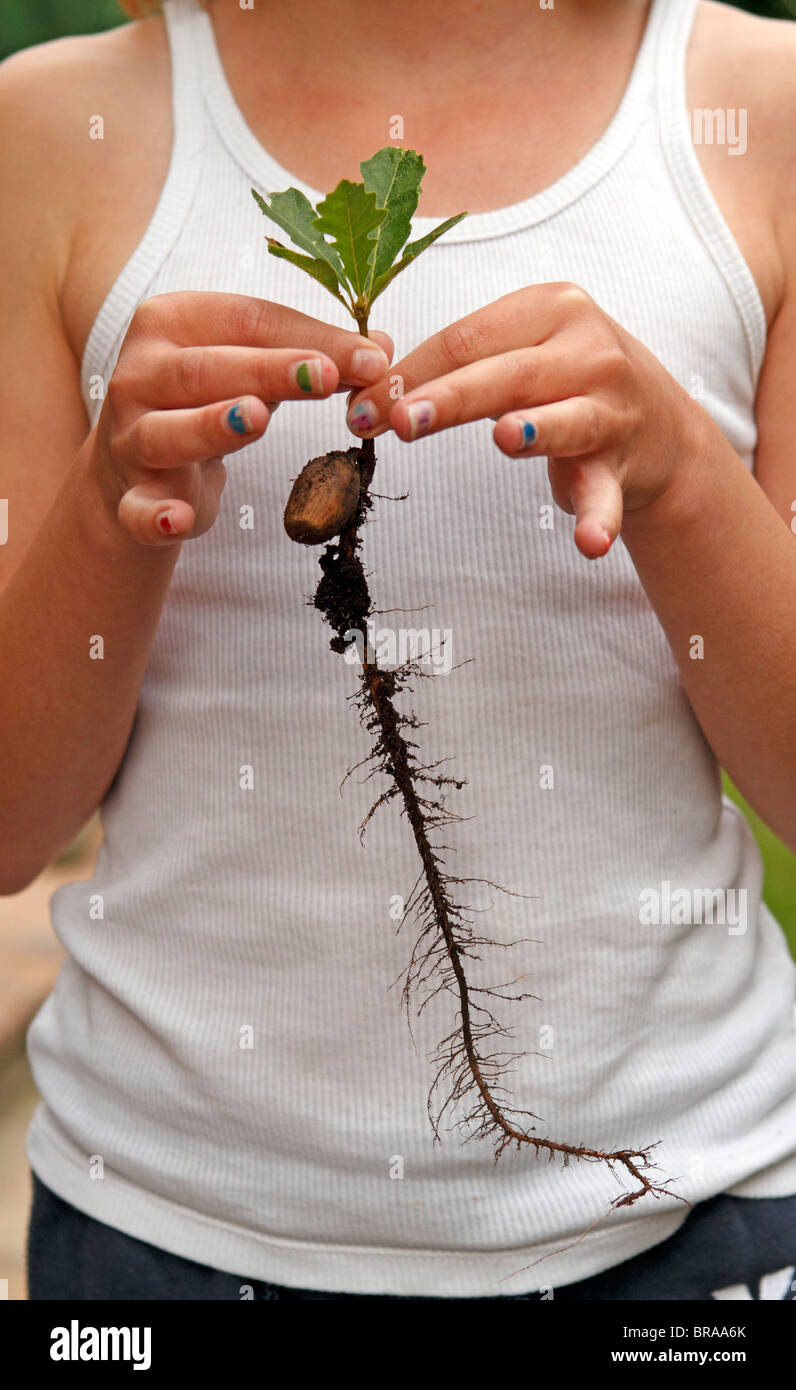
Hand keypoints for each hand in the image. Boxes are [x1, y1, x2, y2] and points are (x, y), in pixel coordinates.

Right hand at [88, 291, 392, 546]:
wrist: (138, 463)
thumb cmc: (208, 400)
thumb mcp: (254, 368)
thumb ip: (313, 356)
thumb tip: (383, 352)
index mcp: (171, 323)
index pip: (245, 320)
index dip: (307, 337)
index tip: (369, 358)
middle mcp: (140, 374)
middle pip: (205, 370)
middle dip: (267, 371)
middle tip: (324, 377)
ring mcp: (128, 438)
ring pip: (168, 432)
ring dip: (212, 425)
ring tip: (257, 418)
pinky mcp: (128, 498)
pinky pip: (137, 511)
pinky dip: (154, 517)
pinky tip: (178, 520)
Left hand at [345, 283, 698, 558]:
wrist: (661, 427)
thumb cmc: (566, 382)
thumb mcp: (521, 354)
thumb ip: (461, 367)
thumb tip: (373, 392)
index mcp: (551, 308)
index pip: (467, 338)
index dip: (410, 373)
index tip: (359, 408)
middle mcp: (588, 349)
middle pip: (507, 373)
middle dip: (450, 397)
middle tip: (401, 420)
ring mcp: (611, 407)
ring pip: (566, 420)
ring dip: (536, 430)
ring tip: (505, 437)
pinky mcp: (625, 464)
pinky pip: (607, 493)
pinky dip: (600, 518)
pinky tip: (590, 544)